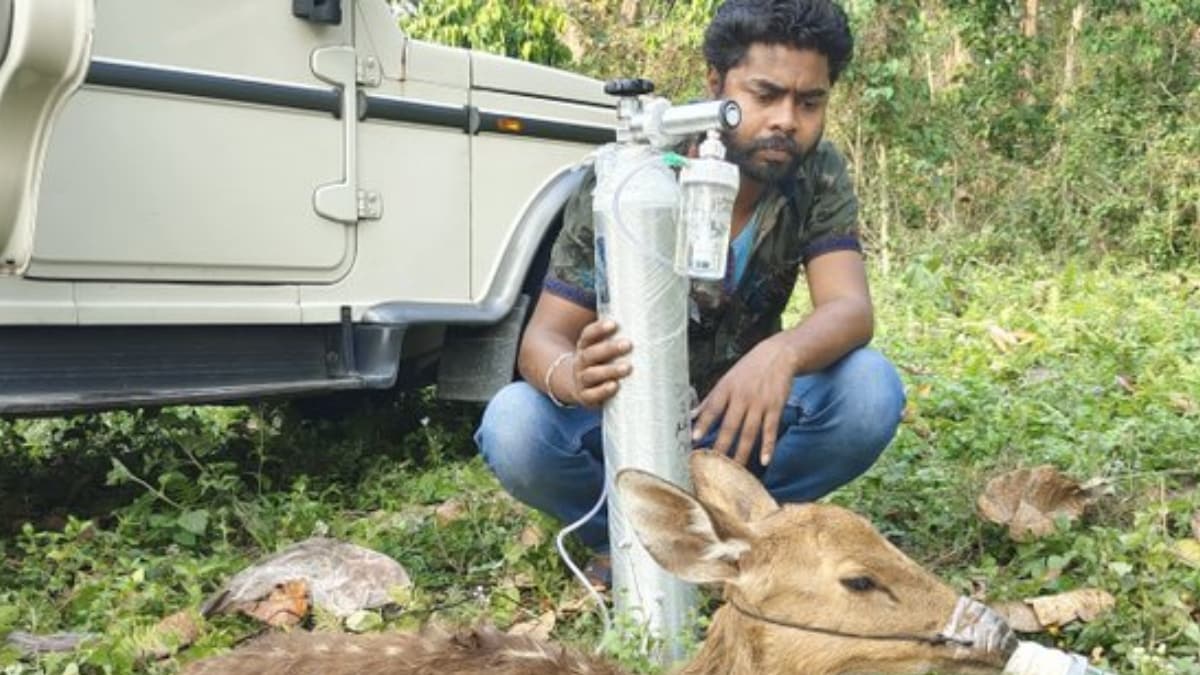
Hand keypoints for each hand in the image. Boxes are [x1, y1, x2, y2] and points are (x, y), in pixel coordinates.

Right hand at [571, 319, 632, 407]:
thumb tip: (647, 323)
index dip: (599, 329)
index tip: (614, 324)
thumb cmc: (600, 363)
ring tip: (627, 368)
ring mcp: (581, 380)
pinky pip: (592, 394)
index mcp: (584, 347)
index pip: (588, 335)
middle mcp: (580, 362)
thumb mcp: (601, 349)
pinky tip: (615, 386)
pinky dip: (602, 391)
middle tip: (628, 344)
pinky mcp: (585, 396)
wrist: (578, 386)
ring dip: (609, 371)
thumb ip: (618, 338)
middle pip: (590, 354)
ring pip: (591, 374)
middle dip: (609, 349)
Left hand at [691, 337, 795, 465]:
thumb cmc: (748, 370)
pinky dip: (768, 446)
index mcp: (726, 389)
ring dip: (742, 452)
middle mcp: (742, 397)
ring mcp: (759, 403)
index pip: (712, 408)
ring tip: (735, 471)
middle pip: (730, 426)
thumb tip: (690, 415)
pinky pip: (770, 430)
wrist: (778, 355)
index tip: (693, 438)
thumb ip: (710, 400)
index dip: (703, 423)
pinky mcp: (775, 408)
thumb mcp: (726, 379)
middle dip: (721, 446)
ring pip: (749, 432)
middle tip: (712, 466)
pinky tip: (764, 461)